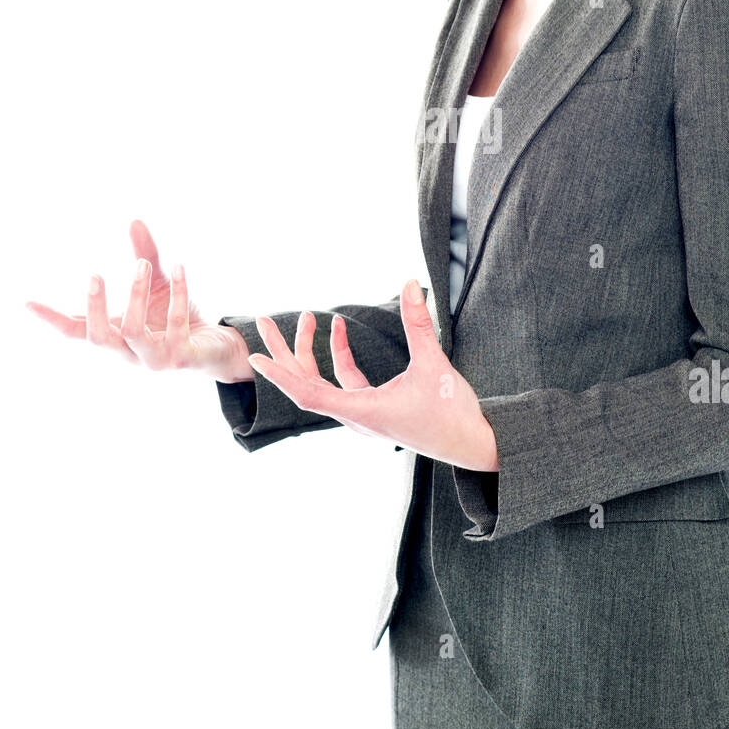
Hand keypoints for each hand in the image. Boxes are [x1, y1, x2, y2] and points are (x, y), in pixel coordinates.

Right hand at [25, 218, 246, 378]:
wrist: (215, 349)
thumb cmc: (176, 319)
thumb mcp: (157, 284)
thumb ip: (145, 256)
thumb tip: (134, 220)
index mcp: (114, 336)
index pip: (76, 331)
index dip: (52, 319)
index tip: (27, 302)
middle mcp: (128, 353)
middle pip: (98, 337)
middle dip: (94, 306)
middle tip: (94, 274)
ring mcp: (153, 358)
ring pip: (132, 332)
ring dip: (136, 295)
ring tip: (142, 264)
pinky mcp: (181, 357)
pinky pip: (175, 324)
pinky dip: (177, 292)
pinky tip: (178, 267)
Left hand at [249, 279, 498, 471]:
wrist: (473, 444)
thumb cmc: (452, 412)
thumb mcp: (432, 363)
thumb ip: (419, 323)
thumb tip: (411, 283)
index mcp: (363, 412)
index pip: (308, 394)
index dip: (280, 375)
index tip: (256, 357)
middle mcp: (356, 416)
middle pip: (307, 385)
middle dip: (284, 353)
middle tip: (264, 321)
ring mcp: (363, 414)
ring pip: (324, 383)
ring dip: (312, 352)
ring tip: (307, 317)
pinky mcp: (375, 409)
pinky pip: (345, 383)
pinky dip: (339, 358)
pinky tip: (339, 330)